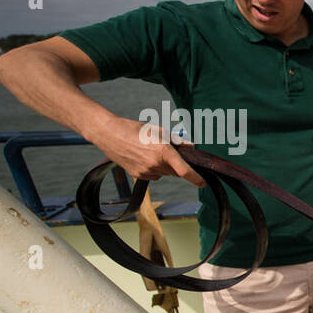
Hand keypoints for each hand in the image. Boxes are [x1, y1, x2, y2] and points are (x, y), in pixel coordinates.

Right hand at [88, 114, 205, 187]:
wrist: (109, 134)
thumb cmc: (134, 129)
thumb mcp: (158, 131)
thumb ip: (177, 141)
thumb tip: (191, 147)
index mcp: (163, 151)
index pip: (184, 170)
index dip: (196, 178)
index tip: (203, 183)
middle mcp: (155, 164)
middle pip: (175, 171)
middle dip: (177, 165)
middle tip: (168, 152)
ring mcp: (146, 171)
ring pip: (165, 173)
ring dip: (165, 166)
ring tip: (150, 151)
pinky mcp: (138, 175)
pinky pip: (154, 175)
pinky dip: (154, 169)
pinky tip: (143, 157)